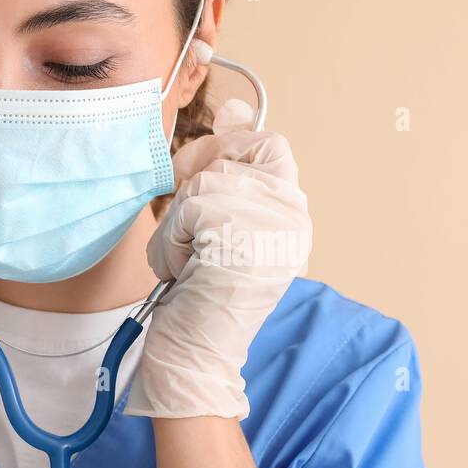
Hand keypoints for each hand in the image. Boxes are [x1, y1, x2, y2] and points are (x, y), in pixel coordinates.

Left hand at [126, 99, 312, 419]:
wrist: (196, 357)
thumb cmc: (202, 297)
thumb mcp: (223, 227)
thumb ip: (233, 170)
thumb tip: (236, 109)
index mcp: (292, 216)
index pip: (271, 146)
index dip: (227, 148)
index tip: (197, 174)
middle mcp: (294, 219)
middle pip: (238, 153)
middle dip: (199, 182)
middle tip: (191, 231)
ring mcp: (274, 228)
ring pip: (207, 182)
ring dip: (181, 223)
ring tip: (190, 262)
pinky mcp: (244, 239)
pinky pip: (192, 206)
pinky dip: (174, 239)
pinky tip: (184, 271)